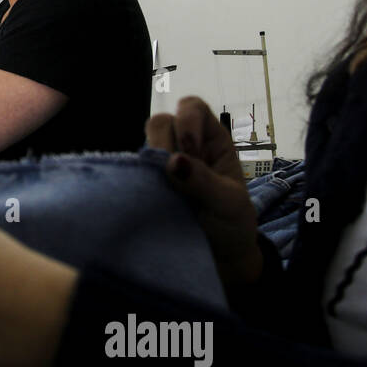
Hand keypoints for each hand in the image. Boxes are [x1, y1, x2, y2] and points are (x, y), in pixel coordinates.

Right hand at [145, 96, 261, 288]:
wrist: (220, 258)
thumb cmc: (232, 224)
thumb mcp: (228, 203)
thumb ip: (204, 181)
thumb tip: (172, 161)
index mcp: (212, 141)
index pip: (193, 108)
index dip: (187, 122)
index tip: (191, 151)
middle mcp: (185, 147)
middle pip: (161, 122)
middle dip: (164, 143)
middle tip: (172, 174)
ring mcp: (163, 166)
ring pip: (143, 144)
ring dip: (150, 161)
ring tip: (164, 190)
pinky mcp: (147, 185)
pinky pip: (134, 171)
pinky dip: (137, 178)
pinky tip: (149, 195)